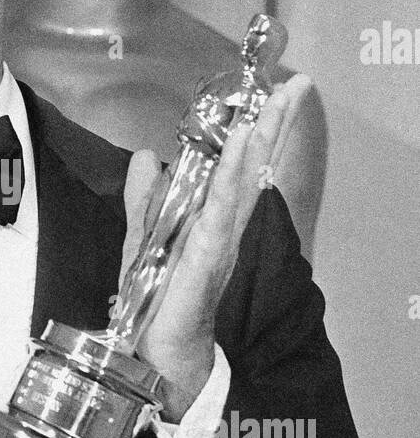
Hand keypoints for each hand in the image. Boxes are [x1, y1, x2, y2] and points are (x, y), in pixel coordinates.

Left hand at [120, 74, 311, 420]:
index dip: (255, 132)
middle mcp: (223, 226)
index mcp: (210, 219)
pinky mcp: (207, 252)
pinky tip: (242, 145)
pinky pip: (222, 207)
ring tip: (276, 102)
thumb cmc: (152, 301)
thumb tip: (145, 157)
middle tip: (296, 85)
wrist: (152, 351)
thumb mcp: (142, 235)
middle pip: (251, 166)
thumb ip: (144, 197)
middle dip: (273, 124)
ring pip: (244, 179)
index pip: (237, 167)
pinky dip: (233, 174)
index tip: (272, 95)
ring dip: (260, 139)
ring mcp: (218, 238)